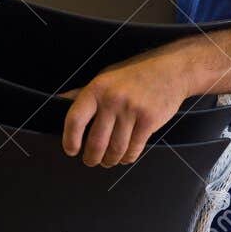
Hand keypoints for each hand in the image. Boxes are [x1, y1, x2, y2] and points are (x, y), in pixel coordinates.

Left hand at [62, 47, 197, 167]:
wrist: (171, 70)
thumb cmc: (134, 74)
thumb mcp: (105, 77)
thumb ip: (84, 92)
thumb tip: (59, 101)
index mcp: (97, 89)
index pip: (75, 119)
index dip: (70, 139)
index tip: (71, 150)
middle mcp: (113, 100)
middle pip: (96, 142)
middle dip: (92, 157)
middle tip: (91, 161)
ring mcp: (132, 110)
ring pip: (116, 149)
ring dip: (110, 160)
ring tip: (108, 160)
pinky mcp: (149, 120)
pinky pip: (134, 148)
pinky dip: (128, 157)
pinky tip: (125, 156)